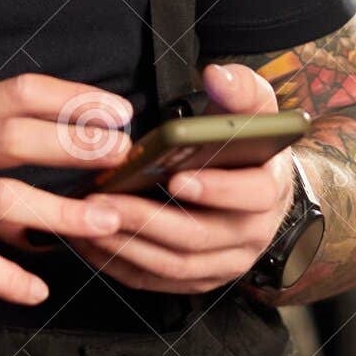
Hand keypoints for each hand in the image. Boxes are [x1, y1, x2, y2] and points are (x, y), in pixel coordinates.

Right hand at [0, 73, 132, 306]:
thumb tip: (48, 165)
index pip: (18, 92)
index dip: (72, 97)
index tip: (117, 111)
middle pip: (16, 136)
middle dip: (75, 144)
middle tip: (123, 157)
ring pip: (2, 198)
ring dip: (61, 212)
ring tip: (106, 223)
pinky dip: (7, 277)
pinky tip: (37, 290)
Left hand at [69, 63, 295, 293]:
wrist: (259, 187)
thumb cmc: (248, 143)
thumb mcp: (253, 108)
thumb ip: (239, 89)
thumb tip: (217, 75)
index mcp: (268, 189)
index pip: (251, 195)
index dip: (215, 189)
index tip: (175, 176)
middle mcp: (251, 234)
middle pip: (198, 237)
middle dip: (146, 220)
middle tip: (102, 200)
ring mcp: (225, 262)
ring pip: (174, 265)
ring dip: (127, 245)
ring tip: (87, 220)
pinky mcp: (198, 278)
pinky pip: (157, 281)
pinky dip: (121, 265)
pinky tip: (90, 242)